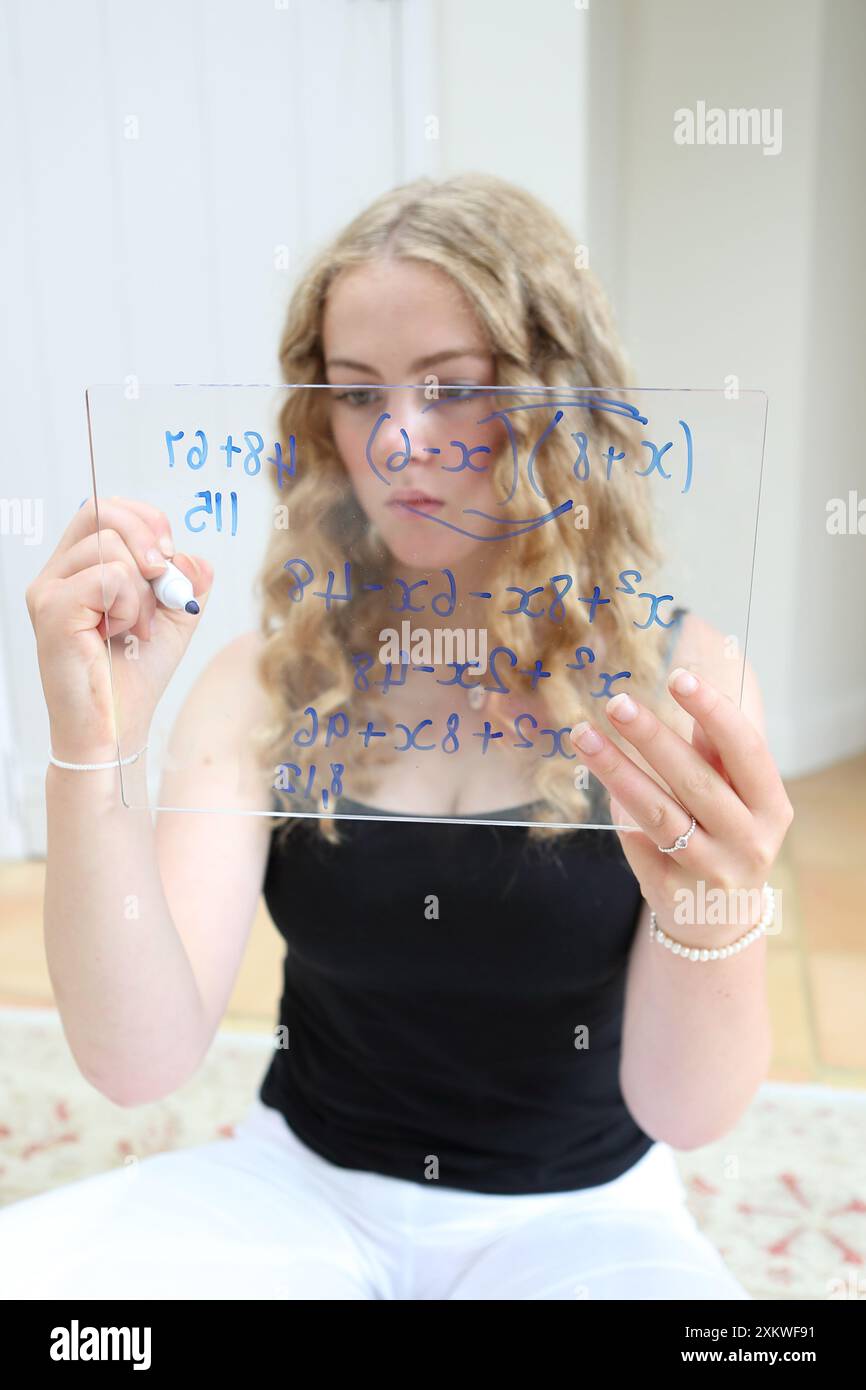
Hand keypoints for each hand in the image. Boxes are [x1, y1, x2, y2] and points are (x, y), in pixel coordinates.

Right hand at [25, 496, 213, 761]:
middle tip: (164, 586)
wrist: (116, 729)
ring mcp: (48, 589)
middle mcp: (55, 573)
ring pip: (109, 546)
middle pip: (101, 511)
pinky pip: (108, 577)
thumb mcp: (174, 618)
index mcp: (78, 567)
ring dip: (142, 589)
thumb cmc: (135, 677)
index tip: (168, 559)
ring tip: (138, 628)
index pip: (104, 508)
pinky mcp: (52, 610)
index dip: (146, 521)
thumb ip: (185, 580)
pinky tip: (123, 634)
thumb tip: (193, 557)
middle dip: (148, 542)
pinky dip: (130, 605)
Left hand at [569, 666, 793, 933]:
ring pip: (659, 814)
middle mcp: (749, 841)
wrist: (719, 919)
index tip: (679, 677)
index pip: (745, 751)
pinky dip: (619, 813)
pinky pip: (638, 842)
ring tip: (584, 736)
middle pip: (694, 782)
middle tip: (617, 702)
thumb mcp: (737, 796)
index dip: (714, 711)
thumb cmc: (726, 836)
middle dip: (652, 737)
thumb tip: (690, 693)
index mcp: (771, 806)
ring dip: (618, 771)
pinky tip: (598, 785)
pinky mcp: (672, 890)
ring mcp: (711, 870)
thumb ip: (717, 753)